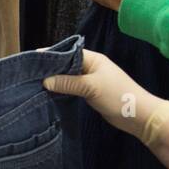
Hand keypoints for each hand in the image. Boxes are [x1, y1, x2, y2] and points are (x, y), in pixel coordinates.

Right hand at [43, 49, 168, 146]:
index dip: (50, 55)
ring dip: (54, 80)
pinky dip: (61, 90)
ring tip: (34, 84)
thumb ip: (67, 83)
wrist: (139, 116)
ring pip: (67, 77)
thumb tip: (44, 81)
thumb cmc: (118, 96)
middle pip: (65, 64)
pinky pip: (71, 88)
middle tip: (29, 74)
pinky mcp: (90, 93)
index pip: (67, 52)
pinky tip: (49, 94)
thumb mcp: (91, 87)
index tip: (31, 60)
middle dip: (49, 68)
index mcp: (93, 59)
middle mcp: (90, 67)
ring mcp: (90, 80)